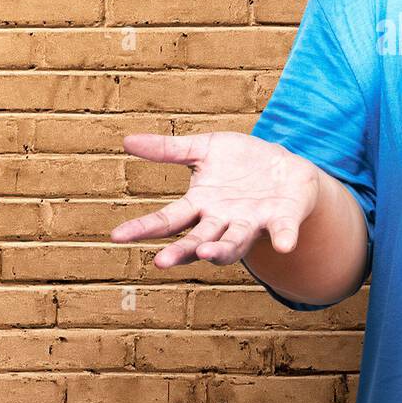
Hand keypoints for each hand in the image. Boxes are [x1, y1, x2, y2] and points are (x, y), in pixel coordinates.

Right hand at [109, 132, 320, 268]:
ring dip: (222, 251)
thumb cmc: (239, 161)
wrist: (284, 167)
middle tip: (162, 261)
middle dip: (181, 251)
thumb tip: (127, 140)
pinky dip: (284, 238)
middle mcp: (222, 221)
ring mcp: (251, 223)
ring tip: (210, 253)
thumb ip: (169, 150)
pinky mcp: (281, 219)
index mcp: (200, 205)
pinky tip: (284, 245)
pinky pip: (282, 231)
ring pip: (234, 243)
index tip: (117, 235)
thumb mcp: (204, 149)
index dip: (143, 228)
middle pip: (198, 241)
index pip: (168, 220)